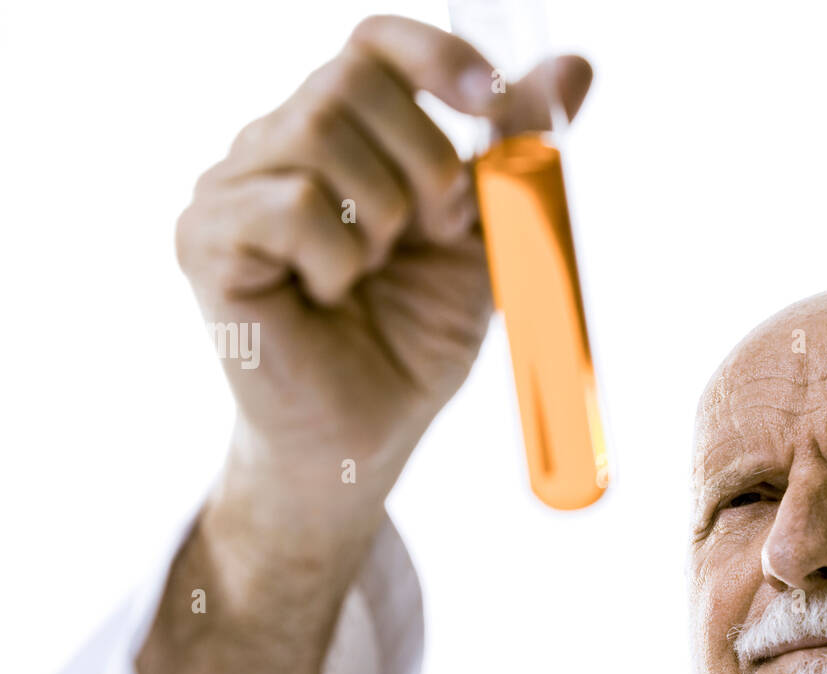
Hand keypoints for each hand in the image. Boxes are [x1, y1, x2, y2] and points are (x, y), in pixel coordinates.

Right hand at [176, 15, 593, 544]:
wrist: (368, 433)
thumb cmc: (413, 337)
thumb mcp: (484, 234)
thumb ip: (517, 150)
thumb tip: (577, 65)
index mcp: (340, 134)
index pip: (374, 42)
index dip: (437, 55)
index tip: (492, 101)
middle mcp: (275, 145)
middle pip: (351, 78)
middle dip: (425, 162)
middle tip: (433, 234)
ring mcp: (231, 187)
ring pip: (320, 132)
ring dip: (384, 216)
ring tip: (375, 273)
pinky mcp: (206, 239)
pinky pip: (290, 204)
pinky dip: (337, 257)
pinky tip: (330, 294)